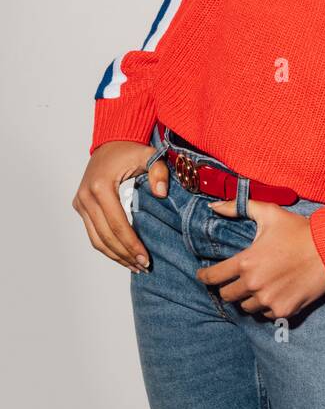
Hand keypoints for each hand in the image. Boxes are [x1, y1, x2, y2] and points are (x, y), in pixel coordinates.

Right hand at [72, 141, 167, 271]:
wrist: (111, 141)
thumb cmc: (131, 150)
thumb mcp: (150, 155)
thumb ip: (159, 172)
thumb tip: (161, 193)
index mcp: (101, 186)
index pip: (118, 224)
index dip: (132, 244)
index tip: (146, 259)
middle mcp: (86, 196)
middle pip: (105, 236)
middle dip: (124, 254)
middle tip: (143, 267)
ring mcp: (80, 202)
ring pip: (95, 239)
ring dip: (114, 255)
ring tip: (134, 266)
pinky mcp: (79, 205)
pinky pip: (92, 232)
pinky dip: (106, 246)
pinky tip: (122, 255)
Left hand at [197, 196, 324, 319]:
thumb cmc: (298, 229)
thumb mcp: (268, 213)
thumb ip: (238, 208)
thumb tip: (213, 206)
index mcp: (246, 262)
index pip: (213, 277)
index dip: (204, 277)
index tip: (203, 276)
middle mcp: (253, 284)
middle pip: (227, 296)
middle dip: (228, 287)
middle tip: (236, 280)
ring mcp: (268, 300)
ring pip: (246, 307)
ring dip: (248, 298)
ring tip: (259, 286)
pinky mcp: (284, 310)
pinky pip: (266, 314)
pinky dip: (267, 306)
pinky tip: (275, 293)